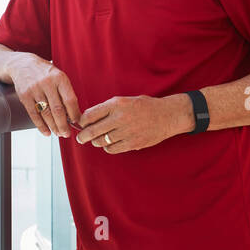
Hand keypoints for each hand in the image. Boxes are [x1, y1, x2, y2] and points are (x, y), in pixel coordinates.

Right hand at [7, 54, 80, 136]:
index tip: (77, 122)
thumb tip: (74, 114)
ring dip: (53, 126)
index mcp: (59, 78)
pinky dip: (40, 125)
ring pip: (46, 113)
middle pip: (57, 109)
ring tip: (58, 133)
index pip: (69, 100)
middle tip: (67, 133)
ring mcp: (34, 90)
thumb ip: (65, 92)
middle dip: (63, 124)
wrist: (22, 64)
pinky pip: (33, 114)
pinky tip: (46, 132)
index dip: (74, 114)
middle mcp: (47, 83)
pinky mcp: (24, 96)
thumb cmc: (44, 72)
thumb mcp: (58, 76)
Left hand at [75, 95, 191, 152]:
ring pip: (101, 141)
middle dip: (83, 136)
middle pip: (92, 131)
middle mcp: (120, 117)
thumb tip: (86, 120)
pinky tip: (110, 143)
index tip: (80, 124)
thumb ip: (107, 109)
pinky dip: (107, 147)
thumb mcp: (125, 101)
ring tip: (97, 140)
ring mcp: (127, 131)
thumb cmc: (144, 107)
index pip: (90, 115)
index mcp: (116, 104)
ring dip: (96, 142)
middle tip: (80, 138)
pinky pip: (112, 149)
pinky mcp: (133, 143)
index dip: (82, 121)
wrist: (168, 115)